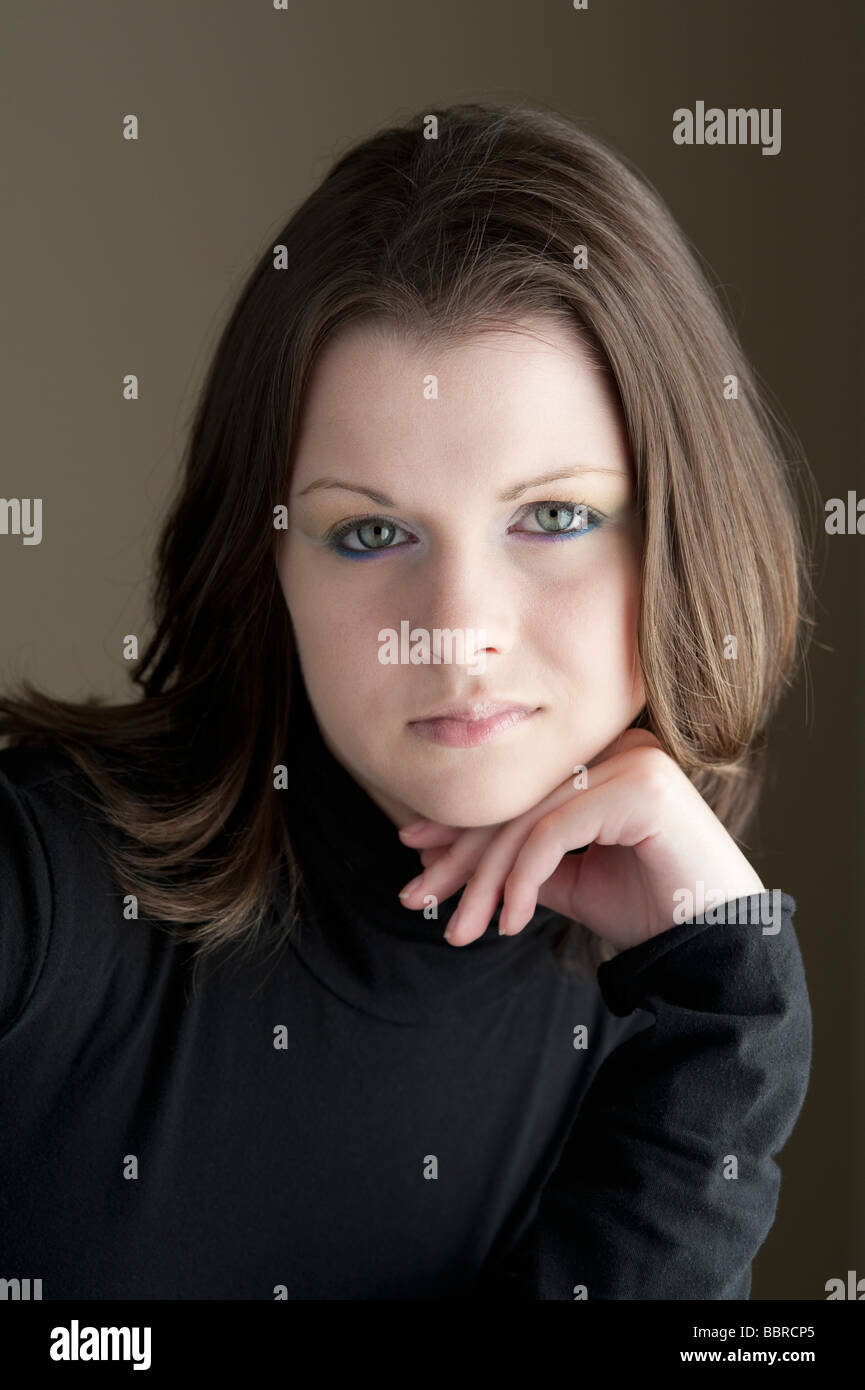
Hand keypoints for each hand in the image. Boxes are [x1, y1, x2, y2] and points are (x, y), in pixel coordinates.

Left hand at [396, 728, 764, 949]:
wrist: (714, 948)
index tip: (414, 856)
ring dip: (484, 880)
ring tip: (459, 930)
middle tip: (415, 899)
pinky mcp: (641, 788)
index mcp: (604, 757)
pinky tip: (509, 921)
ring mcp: (634, 761)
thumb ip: (516, 855)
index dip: (462, 825)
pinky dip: (523, 879)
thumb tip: (434, 844)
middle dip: (460, 855)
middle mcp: (620, 746)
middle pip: (517, 800)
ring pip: (529, 818)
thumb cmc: (647, 909)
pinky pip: (555, 831)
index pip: (518, 790)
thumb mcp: (567, 878)